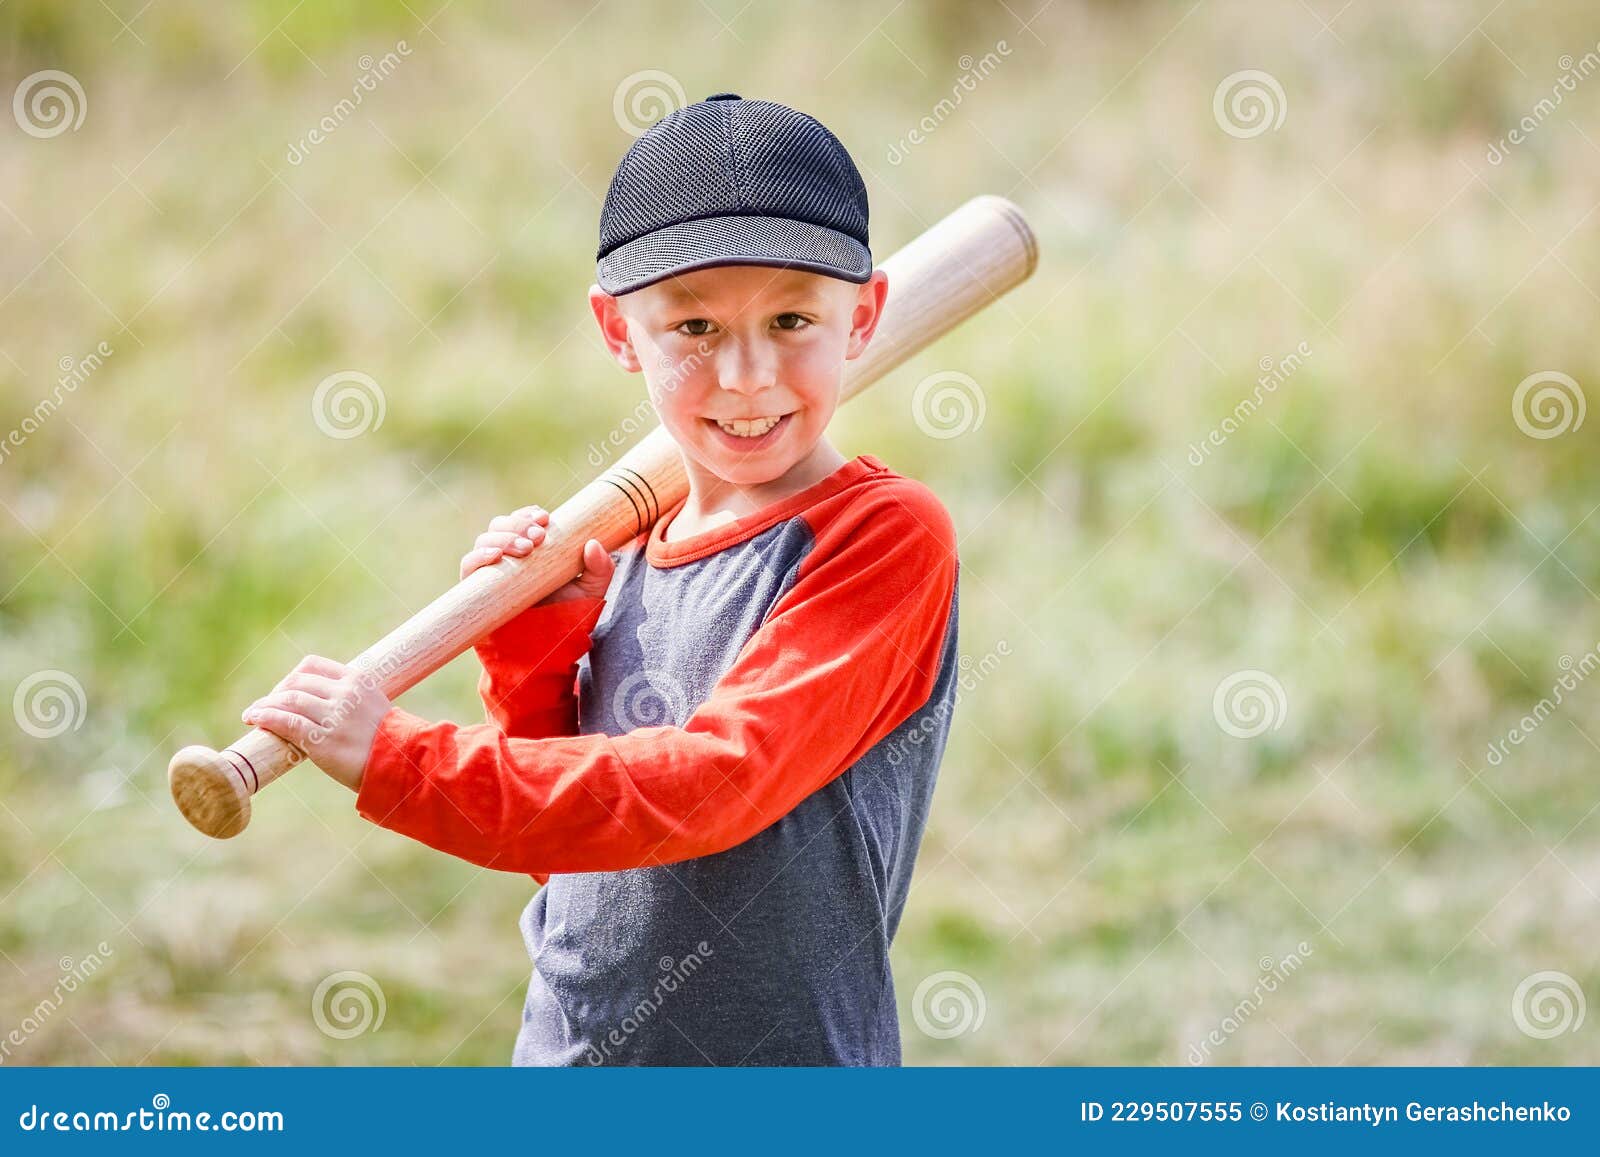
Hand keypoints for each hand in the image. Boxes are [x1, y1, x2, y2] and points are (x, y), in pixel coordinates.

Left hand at [241, 655, 391, 791]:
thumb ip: (350, 699)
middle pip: (296, 682)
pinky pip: (286, 722)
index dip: (291, 676)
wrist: (401, 765)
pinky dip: (266, 717)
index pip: (312, 665)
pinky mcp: (322, 740)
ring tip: (253, 714)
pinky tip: (255, 719)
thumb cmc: (388, 741)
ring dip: (265, 705)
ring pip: (288, 700)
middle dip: (276, 692)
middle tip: (265, 706)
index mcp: (357, 680)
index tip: (284, 689)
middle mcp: (344, 693)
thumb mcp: (374, 706)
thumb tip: (321, 701)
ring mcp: (333, 716)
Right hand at [460, 504, 614, 603]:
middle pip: (501, 525)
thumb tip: (592, 544)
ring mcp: (489, 573)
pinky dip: (478, 556)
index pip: (522, 521)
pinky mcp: (475, 591)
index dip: (529, 514)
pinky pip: (468, 566)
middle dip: (518, 524)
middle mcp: (506, 557)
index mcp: (530, 550)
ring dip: (502, 537)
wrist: (544, 652)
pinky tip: (495, 556)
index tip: (545, 518)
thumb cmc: (565, 617)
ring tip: (525, 548)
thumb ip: (600, 569)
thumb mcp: (590, 591)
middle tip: (538, 536)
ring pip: (484, 539)